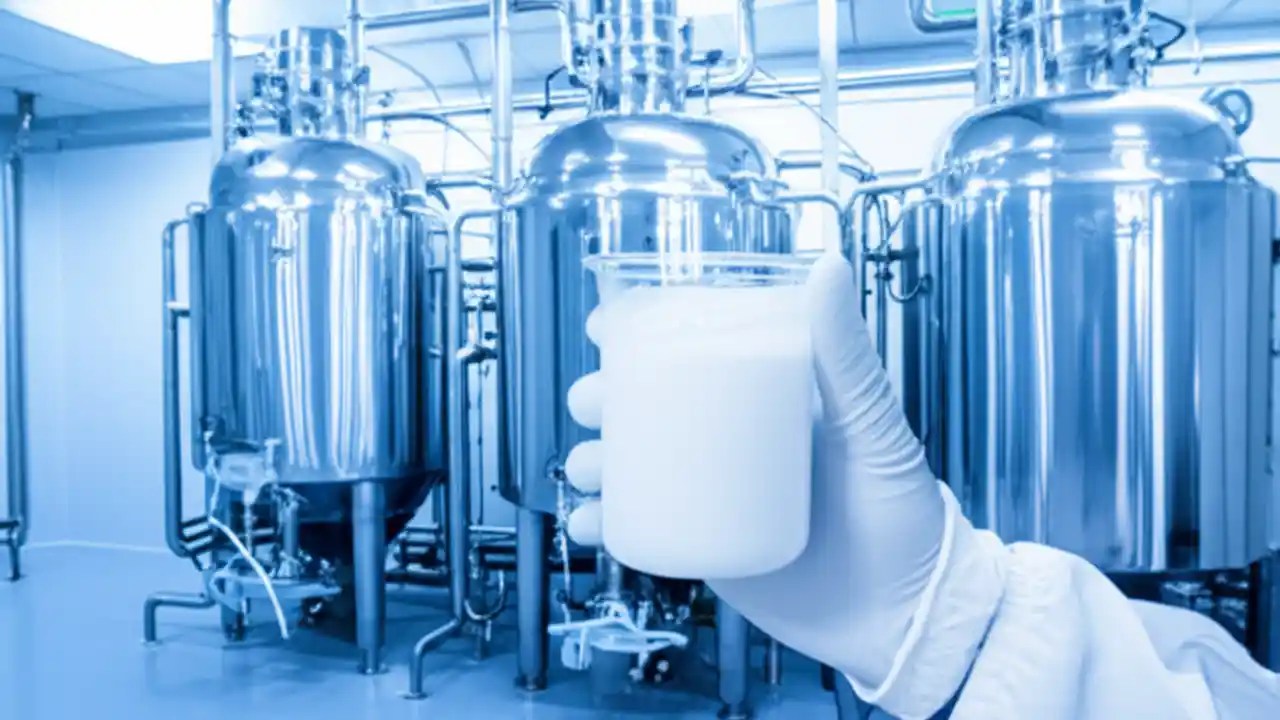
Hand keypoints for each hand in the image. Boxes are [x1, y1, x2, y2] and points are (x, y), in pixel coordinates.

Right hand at [564, 252, 945, 689]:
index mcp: (773, 398)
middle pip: (651, 406)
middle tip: (591, 402)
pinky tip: (591, 524)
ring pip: (638, 465)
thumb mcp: (871, 426)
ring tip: (587, 468)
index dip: (644, 335)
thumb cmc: (903, 513)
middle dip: (604, 399)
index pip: (699, 351)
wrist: (904, 619)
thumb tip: (827, 266)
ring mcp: (718, 494)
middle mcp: (739, 440)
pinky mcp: (708, 545)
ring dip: (596, 460)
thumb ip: (846, 355)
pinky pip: (645, 526)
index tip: (605, 325)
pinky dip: (607, 524)